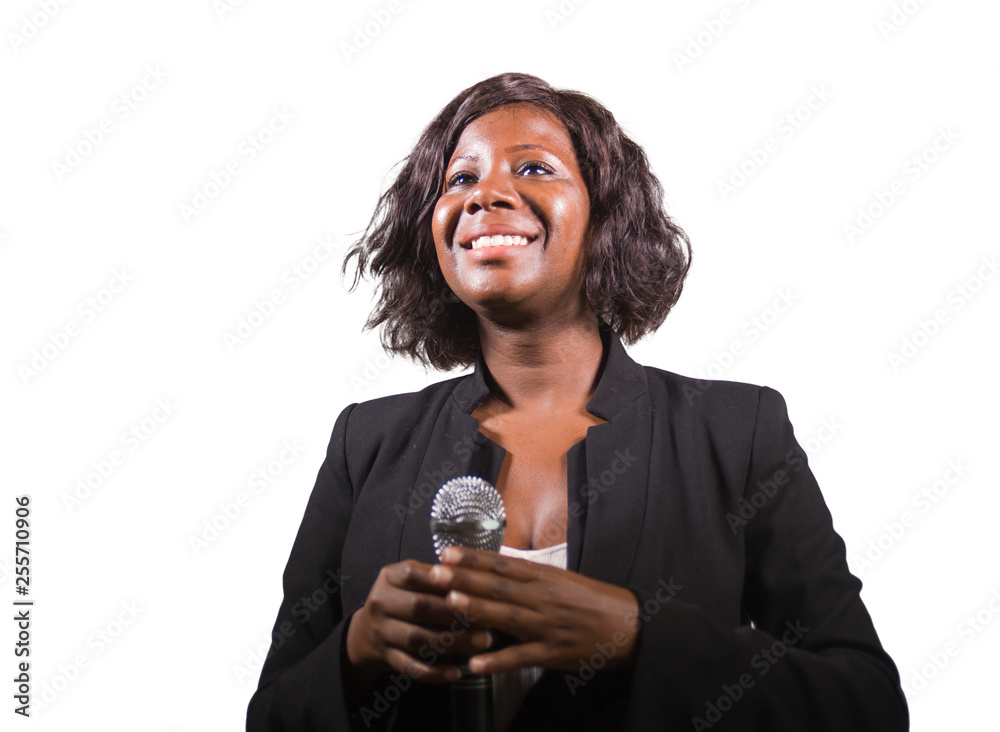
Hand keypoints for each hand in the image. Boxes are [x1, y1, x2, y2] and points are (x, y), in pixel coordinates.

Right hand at [345, 559, 493, 683]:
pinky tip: (456, 672)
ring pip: (417, 639)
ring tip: (482, 642)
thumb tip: (473, 574)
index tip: (472, 585)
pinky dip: (434, 672)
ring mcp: (381, 632)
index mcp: (388, 577)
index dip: (442, 580)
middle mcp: (380, 603)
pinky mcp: (386, 657)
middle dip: (454, 613)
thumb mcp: (407, 580)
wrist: (364, 633)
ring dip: (452, 641)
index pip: (414, 574)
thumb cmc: (400, 599)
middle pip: (418, 607)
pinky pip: (411, 667)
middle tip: (486, 618)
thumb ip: (434, 577)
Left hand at [428, 546, 639, 674]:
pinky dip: (498, 661)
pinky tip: (475, 663)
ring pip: (507, 616)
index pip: (503, 565)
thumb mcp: (561, 580)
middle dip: (465, 578)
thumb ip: (529, 576)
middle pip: (498, 586)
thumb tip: (496, 568)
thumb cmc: (593, 600)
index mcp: (544, 578)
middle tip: (435, 571)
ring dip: (477, 609)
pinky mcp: (552, 653)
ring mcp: (546, 626)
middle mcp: (543, 598)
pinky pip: (521, 658)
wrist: (630, 625)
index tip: (448, 551)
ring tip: (450, 602)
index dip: (475, 557)